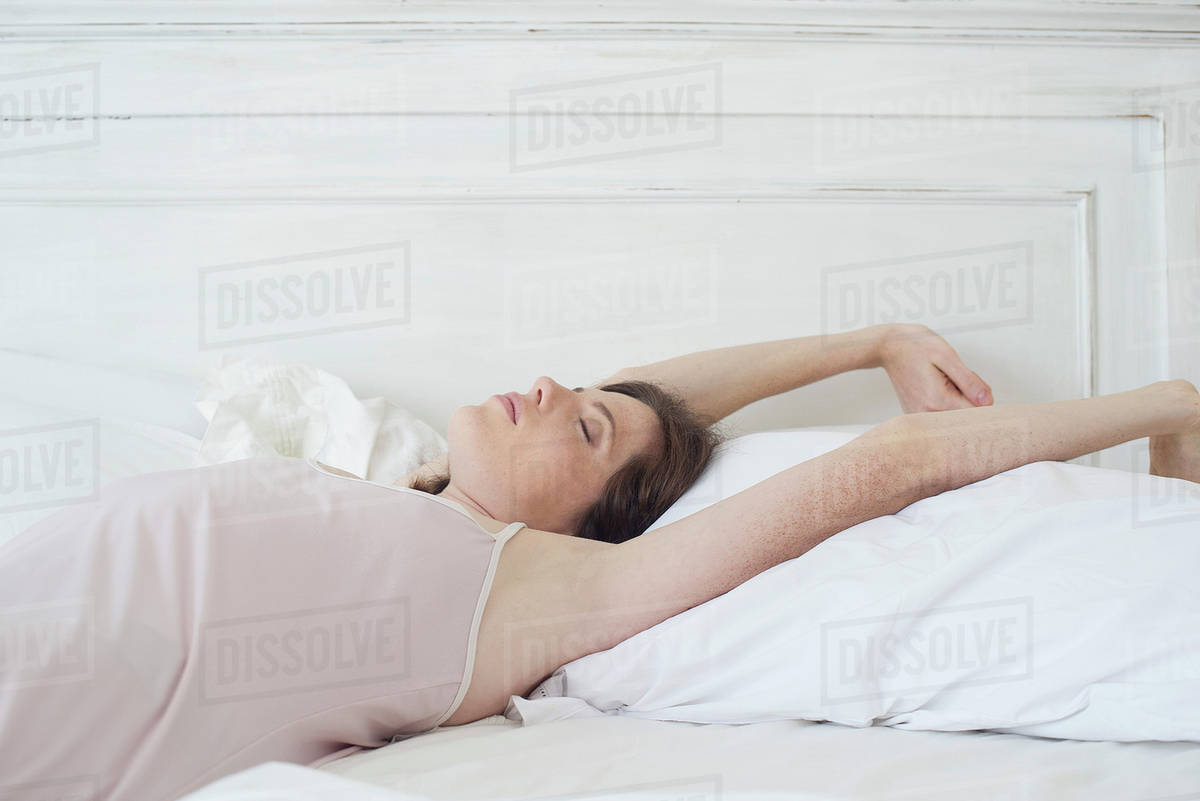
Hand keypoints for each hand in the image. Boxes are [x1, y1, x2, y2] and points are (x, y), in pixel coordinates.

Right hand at [877, 324, 992, 411]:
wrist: (888, 347)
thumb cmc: (915, 346)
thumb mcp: (947, 356)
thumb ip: (969, 381)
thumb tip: (987, 401)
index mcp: (938, 400)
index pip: (976, 412)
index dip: (980, 396)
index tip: (971, 381)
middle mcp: (926, 414)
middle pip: (965, 415)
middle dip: (967, 397)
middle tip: (953, 376)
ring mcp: (919, 416)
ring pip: (953, 415)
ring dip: (955, 399)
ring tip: (940, 379)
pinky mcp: (915, 415)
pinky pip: (940, 413)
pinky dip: (944, 401)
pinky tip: (934, 386)